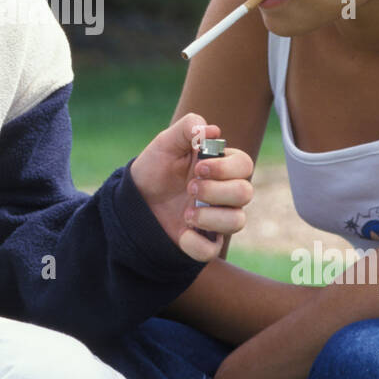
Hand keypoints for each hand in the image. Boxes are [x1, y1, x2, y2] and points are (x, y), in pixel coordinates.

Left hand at [129, 114, 253, 261]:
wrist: (132, 198)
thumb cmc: (155, 168)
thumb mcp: (166, 142)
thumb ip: (187, 128)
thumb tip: (212, 130)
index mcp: (220, 168)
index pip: (244, 165)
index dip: (225, 167)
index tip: (198, 167)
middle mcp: (223, 193)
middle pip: (245, 193)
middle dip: (217, 190)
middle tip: (190, 187)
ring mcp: (215, 218)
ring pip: (237, 222)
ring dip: (211, 216)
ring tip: (186, 212)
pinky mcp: (202, 240)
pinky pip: (212, 249)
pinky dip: (196, 243)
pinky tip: (181, 231)